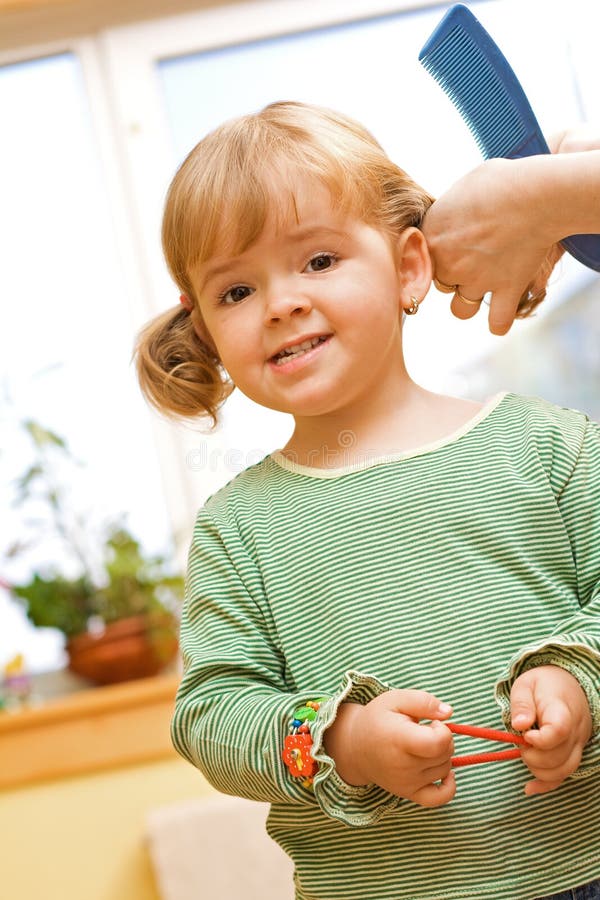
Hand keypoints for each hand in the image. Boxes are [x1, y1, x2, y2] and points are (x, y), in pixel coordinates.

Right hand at [324, 690, 455, 806]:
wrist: (355, 747)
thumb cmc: (378, 719)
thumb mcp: (396, 699)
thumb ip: (424, 701)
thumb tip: (448, 712)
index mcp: (399, 740)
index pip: (439, 743)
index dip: (443, 730)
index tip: (431, 723)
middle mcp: (403, 766)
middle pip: (444, 754)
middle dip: (442, 739)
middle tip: (422, 731)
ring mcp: (406, 783)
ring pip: (445, 769)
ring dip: (441, 755)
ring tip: (421, 745)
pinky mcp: (409, 794)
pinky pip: (440, 798)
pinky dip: (449, 786)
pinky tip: (445, 773)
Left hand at [422, 157, 554, 334]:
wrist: (537, 193)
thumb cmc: (501, 182)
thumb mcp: (462, 188)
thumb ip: (448, 211)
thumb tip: (450, 218)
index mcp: (431, 236)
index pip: (419, 261)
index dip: (436, 256)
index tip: (453, 245)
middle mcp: (448, 264)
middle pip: (441, 284)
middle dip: (455, 275)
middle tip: (479, 253)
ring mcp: (476, 280)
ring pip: (461, 309)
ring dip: (469, 300)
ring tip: (487, 281)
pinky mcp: (505, 291)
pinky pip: (497, 323)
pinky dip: (500, 321)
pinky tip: (503, 307)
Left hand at [510, 665, 592, 795]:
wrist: (568, 684)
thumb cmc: (543, 684)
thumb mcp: (525, 685)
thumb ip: (521, 704)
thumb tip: (519, 725)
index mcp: (562, 710)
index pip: (558, 732)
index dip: (539, 740)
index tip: (525, 734)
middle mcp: (575, 730)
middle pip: (558, 757)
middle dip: (532, 756)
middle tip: (521, 741)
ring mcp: (578, 744)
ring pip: (563, 770)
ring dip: (538, 769)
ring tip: (525, 752)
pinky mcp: (575, 753)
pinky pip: (565, 776)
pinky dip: (547, 784)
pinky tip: (529, 788)